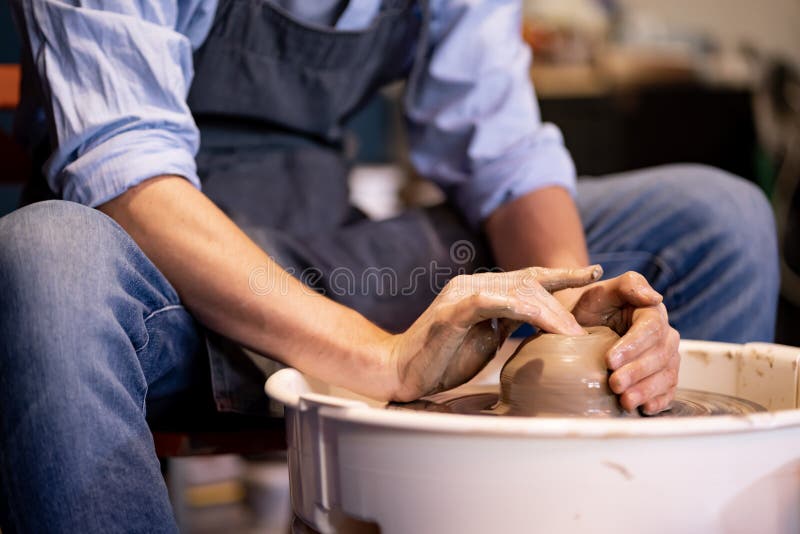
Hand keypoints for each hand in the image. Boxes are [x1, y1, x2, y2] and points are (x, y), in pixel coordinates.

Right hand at [383, 265, 602, 401]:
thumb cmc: (444, 358)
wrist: (402, 370)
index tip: (593, 272)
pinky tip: (542, 321)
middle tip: (587, 323)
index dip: (563, 275)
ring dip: (549, 312)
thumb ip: (508, 323)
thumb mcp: (486, 337)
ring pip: (517, 291)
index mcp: (483, 290)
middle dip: (565, 297)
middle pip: (530, 283)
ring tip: (572, 333)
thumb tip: (540, 322)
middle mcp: (473, 284)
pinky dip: (520, 310)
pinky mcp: (454, 310)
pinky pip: (492, 303)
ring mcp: (462, 294)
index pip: (529, 276)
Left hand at [556, 272, 679, 414]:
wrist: (580, 324)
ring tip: (625, 401)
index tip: (609, 360)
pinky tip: (645, 409)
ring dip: (647, 390)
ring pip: (667, 375)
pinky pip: (668, 390)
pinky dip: (659, 401)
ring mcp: (665, 357)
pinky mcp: (661, 376)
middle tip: (614, 384)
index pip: (651, 329)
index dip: (633, 346)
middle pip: (661, 355)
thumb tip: (655, 297)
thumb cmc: (589, 306)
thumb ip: (628, 286)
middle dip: (638, 372)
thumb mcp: (600, 290)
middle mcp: (664, 335)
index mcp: (652, 312)